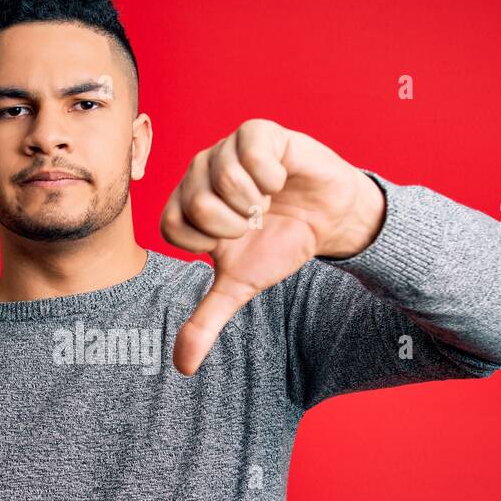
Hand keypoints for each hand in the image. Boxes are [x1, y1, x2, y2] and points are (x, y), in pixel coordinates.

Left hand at [160, 118, 385, 375]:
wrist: (329, 220)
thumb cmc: (279, 245)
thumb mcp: (241, 285)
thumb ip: (207, 319)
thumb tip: (183, 367)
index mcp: (187, 204)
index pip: (171, 226)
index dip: (207, 243)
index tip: (233, 242)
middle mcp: (200, 171)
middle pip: (195, 204)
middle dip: (234, 225)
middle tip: (256, 222)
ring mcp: (227, 149)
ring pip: (221, 177)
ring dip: (255, 202)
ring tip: (269, 201)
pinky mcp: (258, 133)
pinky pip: (249, 150)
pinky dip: (270, 176)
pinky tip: (280, 180)